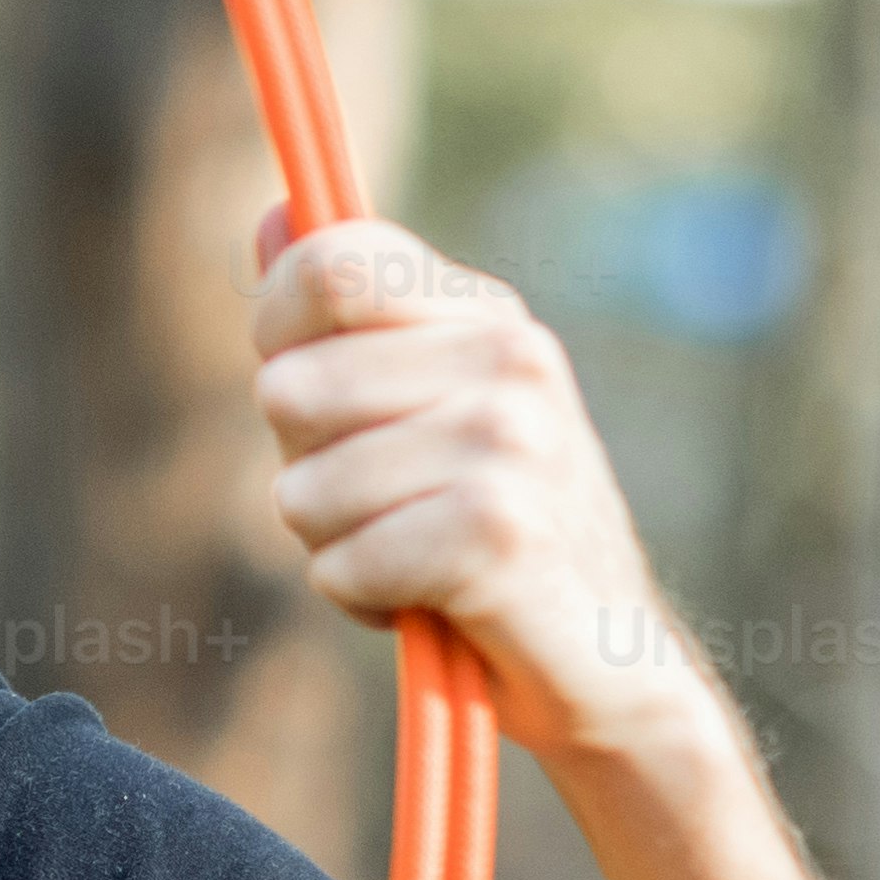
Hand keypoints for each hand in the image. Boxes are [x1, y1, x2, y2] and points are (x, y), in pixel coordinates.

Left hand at [251, 214, 725, 774]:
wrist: (607, 665)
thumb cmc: (490, 537)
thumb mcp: (423, 411)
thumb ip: (346, 323)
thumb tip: (272, 214)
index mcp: (488, 316)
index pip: (330, 263)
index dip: (279, 332)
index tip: (310, 397)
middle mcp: (511, 360)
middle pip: (290, 388)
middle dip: (303, 468)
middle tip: (385, 507)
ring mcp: (514, 443)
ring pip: (302, 491)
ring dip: (334, 547)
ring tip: (413, 559)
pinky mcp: (500, 535)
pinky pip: (342, 564)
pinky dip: (362, 600)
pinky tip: (432, 603)